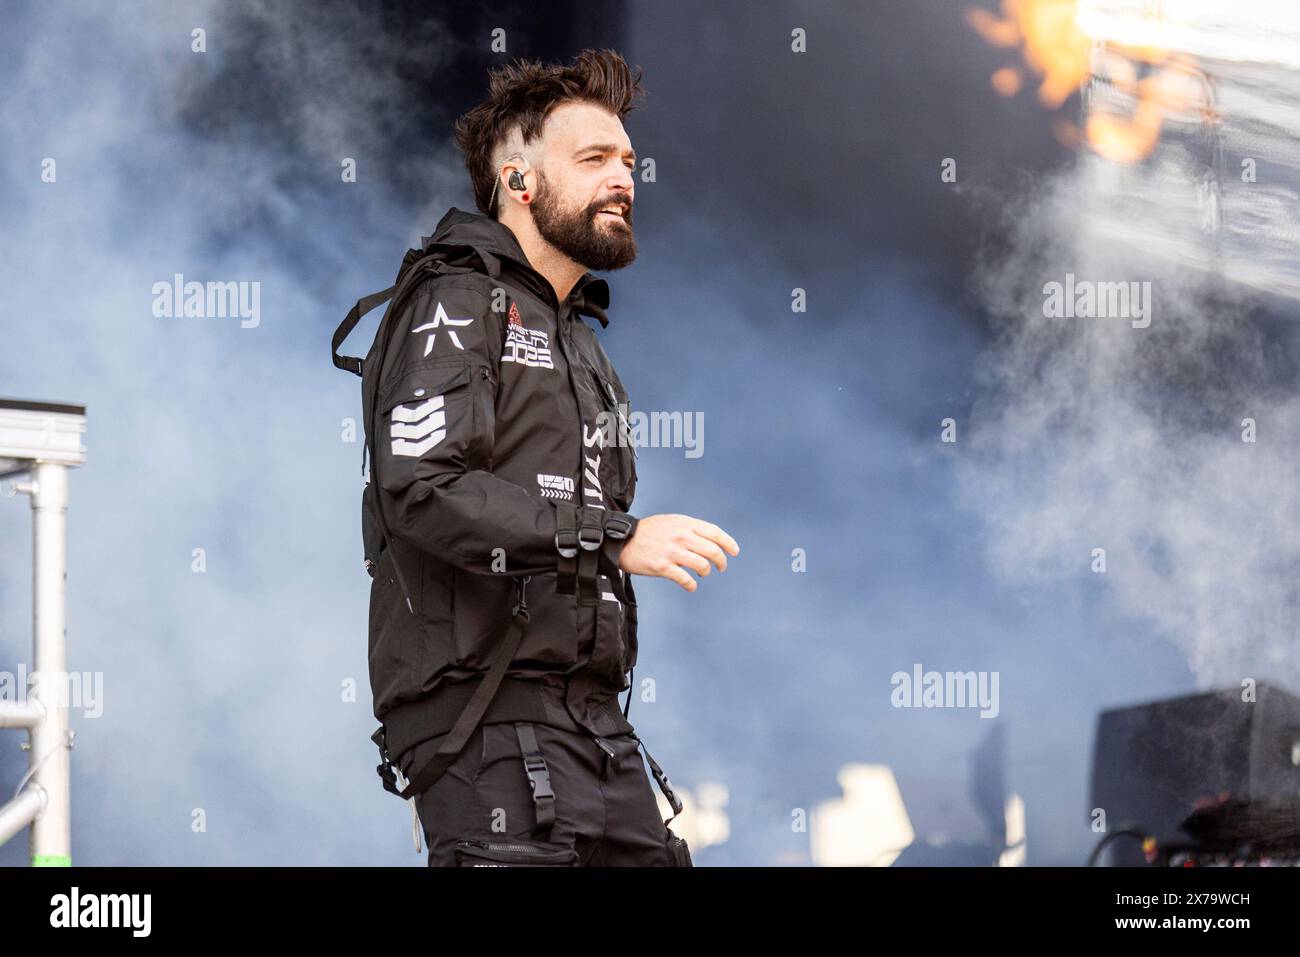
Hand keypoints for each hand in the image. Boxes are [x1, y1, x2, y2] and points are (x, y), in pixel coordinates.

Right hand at [617, 513, 739, 591]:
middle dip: (721, 561)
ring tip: (703, 573)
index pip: (714, 532)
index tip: (734, 552)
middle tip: (721, 567)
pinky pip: (686, 579)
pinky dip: (692, 585)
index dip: (728, 543)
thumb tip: (709, 540)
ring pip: (702, 565)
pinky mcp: (663, 567)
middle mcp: (681, 536)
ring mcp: (673, 552)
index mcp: (685, 523)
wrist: (623, 540)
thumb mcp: (671, 521)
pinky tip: (691, 586)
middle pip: (712, 551)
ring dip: (706, 572)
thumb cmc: (648, 531)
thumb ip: (690, 528)